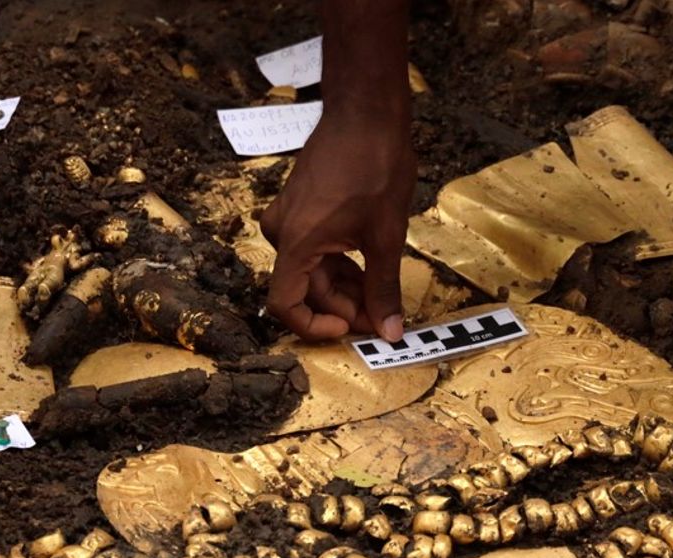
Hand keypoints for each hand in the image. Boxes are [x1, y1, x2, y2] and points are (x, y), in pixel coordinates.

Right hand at [260, 111, 414, 340]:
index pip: (285, 305)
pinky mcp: (300, 207)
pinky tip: (371, 268)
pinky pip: (314, 249)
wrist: (366, 111)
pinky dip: (340, 264)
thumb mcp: (386, 235)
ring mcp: (289, 217)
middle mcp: (282, 232)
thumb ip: (384, 288)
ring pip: (312, 270)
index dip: (316, 327)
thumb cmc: (375, 166)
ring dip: (345, 288)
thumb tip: (389, 331)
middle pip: (306, 289)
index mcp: (296, 242)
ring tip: (383, 294)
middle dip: (345, 308)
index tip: (351, 328)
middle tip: (384, 317)